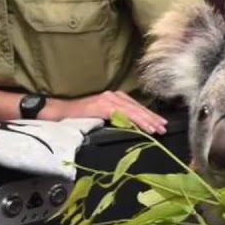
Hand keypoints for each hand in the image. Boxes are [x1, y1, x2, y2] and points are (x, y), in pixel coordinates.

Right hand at [44, 91, 167, 134]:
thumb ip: (116, 118)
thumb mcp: (102, 116)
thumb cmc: (79, 116)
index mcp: (115, 97)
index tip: (161, 123)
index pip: (136, 106)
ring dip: (146, 120)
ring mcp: (108, 99)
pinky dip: (134, 121)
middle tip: (164, 127)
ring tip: (157, 128)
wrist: (60, 111)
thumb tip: (132, 127)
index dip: (149, 115)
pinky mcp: (102, 106)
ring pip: (133, 111)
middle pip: (137, 107)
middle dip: (152, 118)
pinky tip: (142, 127)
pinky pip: (122, 114)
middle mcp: (114, 95)